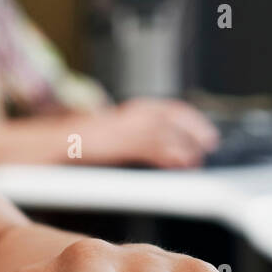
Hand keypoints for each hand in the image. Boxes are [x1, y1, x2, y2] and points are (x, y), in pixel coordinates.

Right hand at [83, 98, 219, 167]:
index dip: (192, 120)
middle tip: (209, 143)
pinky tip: (179, 164)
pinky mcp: (118, 142)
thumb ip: (144, 138)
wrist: (62, 141)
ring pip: (163, 131)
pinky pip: (150, 147)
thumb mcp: (121, 133)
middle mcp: (132, 113)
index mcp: (134, 109)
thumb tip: (174, 150)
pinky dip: (168, 155)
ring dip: (184, 145)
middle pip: (171, 115)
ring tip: (196, 159)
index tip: (207, 133)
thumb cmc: (91, 141)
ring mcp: (125, 126)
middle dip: (194, 129)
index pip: (171, 108)